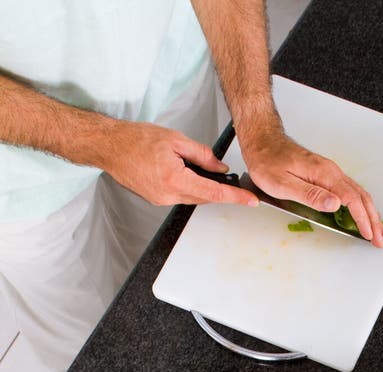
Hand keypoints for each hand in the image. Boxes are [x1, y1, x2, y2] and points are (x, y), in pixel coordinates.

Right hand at [101, 120, 257, 206]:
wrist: (110, 147)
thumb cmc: (136, 139)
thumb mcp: (175, 139)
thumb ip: (202, 155)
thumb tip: (220, 167)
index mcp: (174, 179)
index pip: (213, 193)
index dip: (235, 197)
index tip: (251, 200)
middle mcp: (168, 194)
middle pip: (204, 197)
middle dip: (218, 189)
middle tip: (227, 178)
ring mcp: (161, 200)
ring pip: (192, 198)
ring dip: (201, 187)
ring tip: (195, 168)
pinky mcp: (156, 200)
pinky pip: (180, 197)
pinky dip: (188, 187)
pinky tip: (184, 174)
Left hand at [242, 130, 382, 247]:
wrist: (263, 141)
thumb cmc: (268, 162)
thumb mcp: (284, 183)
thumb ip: (311, 195)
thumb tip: (335, 204)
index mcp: (324, 175)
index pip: (352, 200)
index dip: (363, 219)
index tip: (369, 234)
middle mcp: (331, 172)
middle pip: (362, 197)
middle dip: (374, 219)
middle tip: (380, 238)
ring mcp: (330, 173)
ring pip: (359, 194)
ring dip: (371, 213)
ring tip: (378, 229)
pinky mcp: (326, 175)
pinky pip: (351, 191)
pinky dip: (361, 205)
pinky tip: (363, 213)